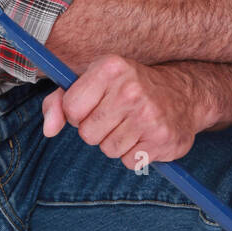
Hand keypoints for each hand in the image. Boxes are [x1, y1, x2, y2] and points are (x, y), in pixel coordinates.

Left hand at [41, 55, 198, 170]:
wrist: (183, 94)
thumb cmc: (128, 88)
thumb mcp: (94, 81)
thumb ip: (61, 101)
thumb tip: (48, 130)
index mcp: (110, 68)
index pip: (71, 109)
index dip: (78, 113)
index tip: (94, 105)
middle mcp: (130, 89)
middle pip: (87, 134)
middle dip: (97, 130)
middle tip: (116, 116)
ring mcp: (149, 115)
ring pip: (108, 150)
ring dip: (116, 143)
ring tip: (133, 125)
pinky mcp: (163, 138)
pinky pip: (129, 162)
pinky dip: (135, 155)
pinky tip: (146, 136)